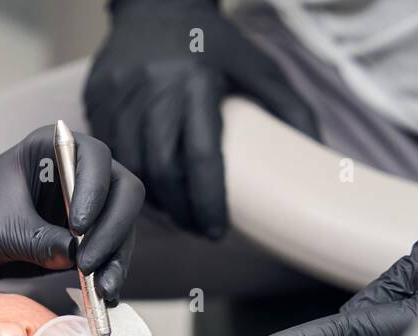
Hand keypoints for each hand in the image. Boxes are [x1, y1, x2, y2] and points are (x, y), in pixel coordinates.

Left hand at [0, 126, 143, 304]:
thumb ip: (37, 240)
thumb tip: (76, 257)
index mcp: (52, 148)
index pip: (94, 160)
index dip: (94, 193)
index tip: (78, 228)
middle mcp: (78, 169)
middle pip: (122, 192)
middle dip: (112, 231)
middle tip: (91, 266)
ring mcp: (86, 201)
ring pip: (121, 224)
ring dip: (116, 258)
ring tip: (104, 291)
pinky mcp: (87, 231)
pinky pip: (110, 248)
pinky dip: (109, 270)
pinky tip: (105, 294)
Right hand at [85, 0, 315, 238]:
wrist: (158, 2)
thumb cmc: (215, 41)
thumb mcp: (259, 66)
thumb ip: (291, 109)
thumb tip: (321, 158)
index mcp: (195, 82)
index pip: (200, 158)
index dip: (209, 202)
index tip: (218, 231)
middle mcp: (152, 89)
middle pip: (161, 172)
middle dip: (180, 211)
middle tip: (198, 229)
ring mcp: (118, 95)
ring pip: (131, 168)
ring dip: (153, 201)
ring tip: (176, 214)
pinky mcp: (96, 99)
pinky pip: (110, 153)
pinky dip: (128, 177)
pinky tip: (149, 188)